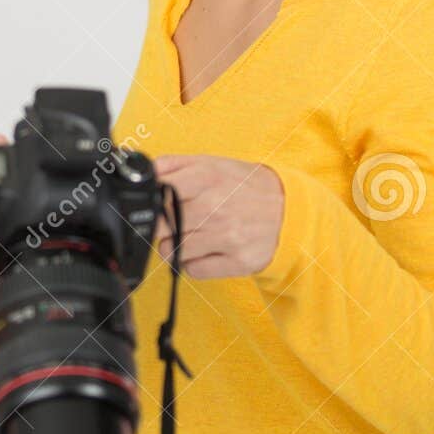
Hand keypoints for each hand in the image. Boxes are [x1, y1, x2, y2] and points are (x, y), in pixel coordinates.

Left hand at [153, 154, 284, 279]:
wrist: (289, 209)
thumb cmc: (243, 186)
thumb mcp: (211, 163)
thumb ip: (173, 165)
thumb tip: (144, 173)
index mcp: (207, 177)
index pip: (158, 193)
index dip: (150, 201)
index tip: (155, 204)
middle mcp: (216, 207)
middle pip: (160, 225)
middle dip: (161, 225)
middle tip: (173, 221)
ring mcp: (227, 236)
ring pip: (171, 250)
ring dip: (174, 245)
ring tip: (190, 235)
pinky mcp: (238, 261)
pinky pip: (193, 270)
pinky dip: (192, 263)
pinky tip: (204, 250)